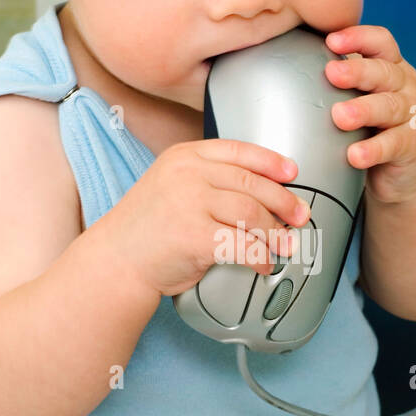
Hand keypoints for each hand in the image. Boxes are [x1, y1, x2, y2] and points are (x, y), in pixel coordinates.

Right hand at [109, 139, 311, 298]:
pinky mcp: (195, 236)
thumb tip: (261, 192)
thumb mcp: (170, 186)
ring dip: (275, 233)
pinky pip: (242, 245)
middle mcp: (187, 174)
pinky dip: (260, 257)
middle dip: (284, 202)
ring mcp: (190, 203)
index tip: (292, 173)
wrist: (116, 261)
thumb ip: (206, 180)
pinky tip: (263, 263)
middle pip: (253, 184)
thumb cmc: (147, 230)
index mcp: (184, 156)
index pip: (239, 151)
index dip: (272, 162)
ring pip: (252, 214)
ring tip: (285, 245)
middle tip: (299, 216)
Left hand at [324, 25, 415, 204]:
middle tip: (331, 74)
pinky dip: (373, 149)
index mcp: (390, 67)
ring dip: (363, 110)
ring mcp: (413, 114)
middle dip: (357, 71)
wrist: (407, 172)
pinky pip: (393, 144)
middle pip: (384, 71)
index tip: (330, 41)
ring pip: (389, 107)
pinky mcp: (414, 144)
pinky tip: (354, 155)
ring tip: (340, 117)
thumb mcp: (359, 98)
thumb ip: (335, 83)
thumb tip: (283, 67)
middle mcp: (405, 85)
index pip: (380, 42)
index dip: (358, 37)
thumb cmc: (373, 128)